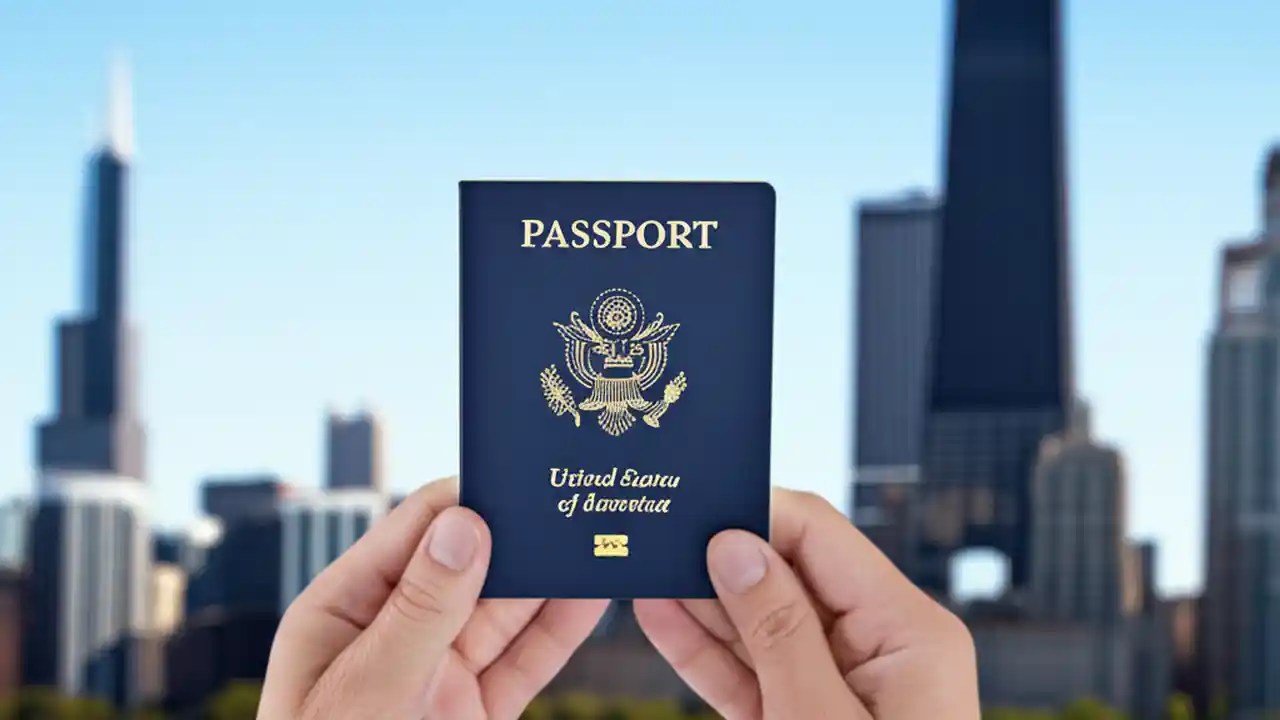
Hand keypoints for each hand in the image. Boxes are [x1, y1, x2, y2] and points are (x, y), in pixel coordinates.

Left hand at [259, 477, 608, 718]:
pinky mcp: (473, 708)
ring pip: (506, 609)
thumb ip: (420, 611)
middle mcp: (394, 629)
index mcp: (346, 607)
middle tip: (579, 503)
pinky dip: (560, 630)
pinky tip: (593, 597)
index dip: (473, 499)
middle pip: (471, 562)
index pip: (417, 528)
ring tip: (600, 539)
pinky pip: (523, 660)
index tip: (527, 476)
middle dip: (523, 535)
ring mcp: (437, 670)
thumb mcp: (368, 690)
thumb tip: (465, 526)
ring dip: (550, 578)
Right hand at [634, 489, 978, 718]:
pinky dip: (708, 649)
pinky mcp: (809, 717)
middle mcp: (879, 646)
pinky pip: (754, 669)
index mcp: (908, 631)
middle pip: (788, 573)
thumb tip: (735, 546)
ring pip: (762, 620)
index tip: (693, 501)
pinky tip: (661, 619)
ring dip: (703, 599)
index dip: (755, 512)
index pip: (821, 537)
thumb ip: (779, 629)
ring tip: (642, 567)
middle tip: (653, 531)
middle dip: (720, 553)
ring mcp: (843, 684)